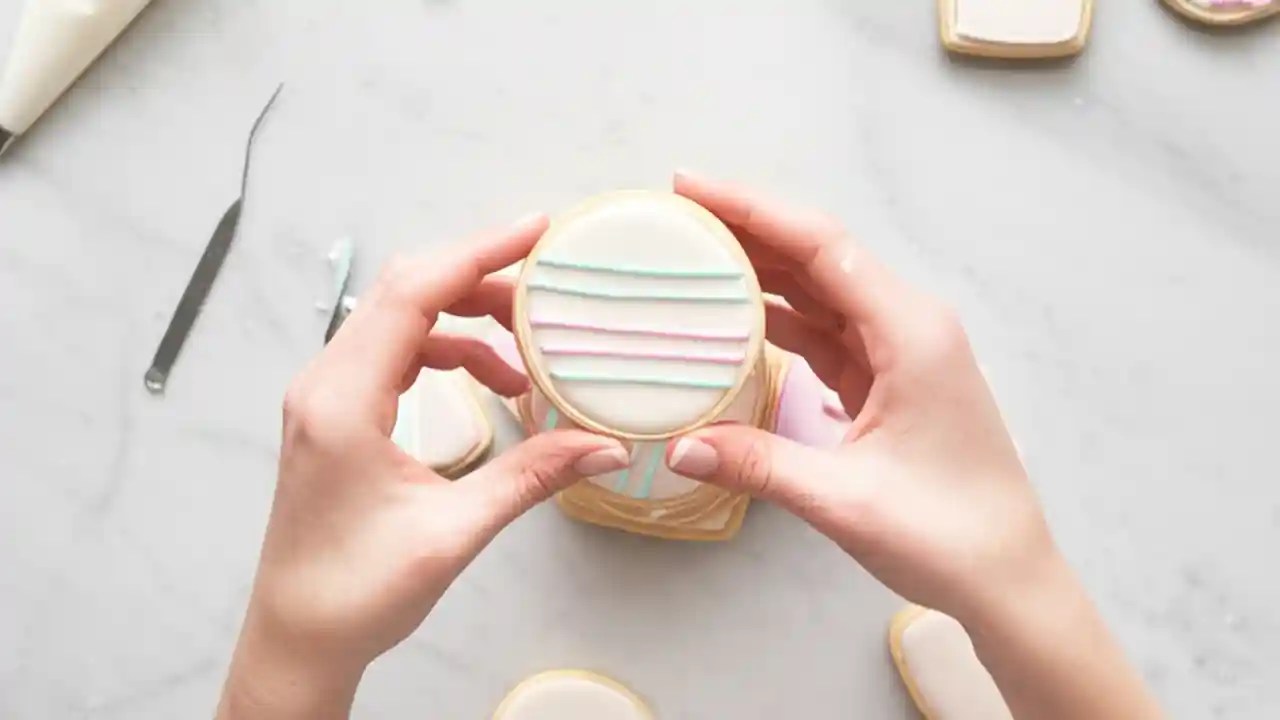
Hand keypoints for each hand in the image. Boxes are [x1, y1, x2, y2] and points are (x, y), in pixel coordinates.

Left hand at [216, 215, 628, 719]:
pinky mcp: (334, 414)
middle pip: (405, 291)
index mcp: (343, 400)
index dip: (479, 252)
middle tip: (547, 289)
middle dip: (480, 279)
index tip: (538, 231)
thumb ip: (531, 476)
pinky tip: (490, 383)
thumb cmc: (357, 592)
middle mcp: (324, 384)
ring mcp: (324, 396)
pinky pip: (394, 353)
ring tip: (528, 352)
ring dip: (466, 321)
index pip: (414, 292)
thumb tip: (605, 445)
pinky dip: (446, 352)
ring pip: (400, 319)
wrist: (297, 638)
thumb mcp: (454, 532)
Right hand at [666, 173, 1047, 620]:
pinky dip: (780, 317)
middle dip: (748, 228)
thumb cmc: (946, 534)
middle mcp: (910, 325)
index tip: (689, 187)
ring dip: (761, 270)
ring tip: (693, 255)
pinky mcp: (892, 378)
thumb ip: (758, 464)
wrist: (1007, 577)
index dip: (753, 208)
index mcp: (911, 332)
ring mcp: (903, 350)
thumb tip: (678, 446)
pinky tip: (735, 316)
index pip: (822, 243)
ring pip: (822, 289)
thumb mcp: (843, 499)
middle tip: (674, 216)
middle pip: (820, 254)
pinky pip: (828, 329)